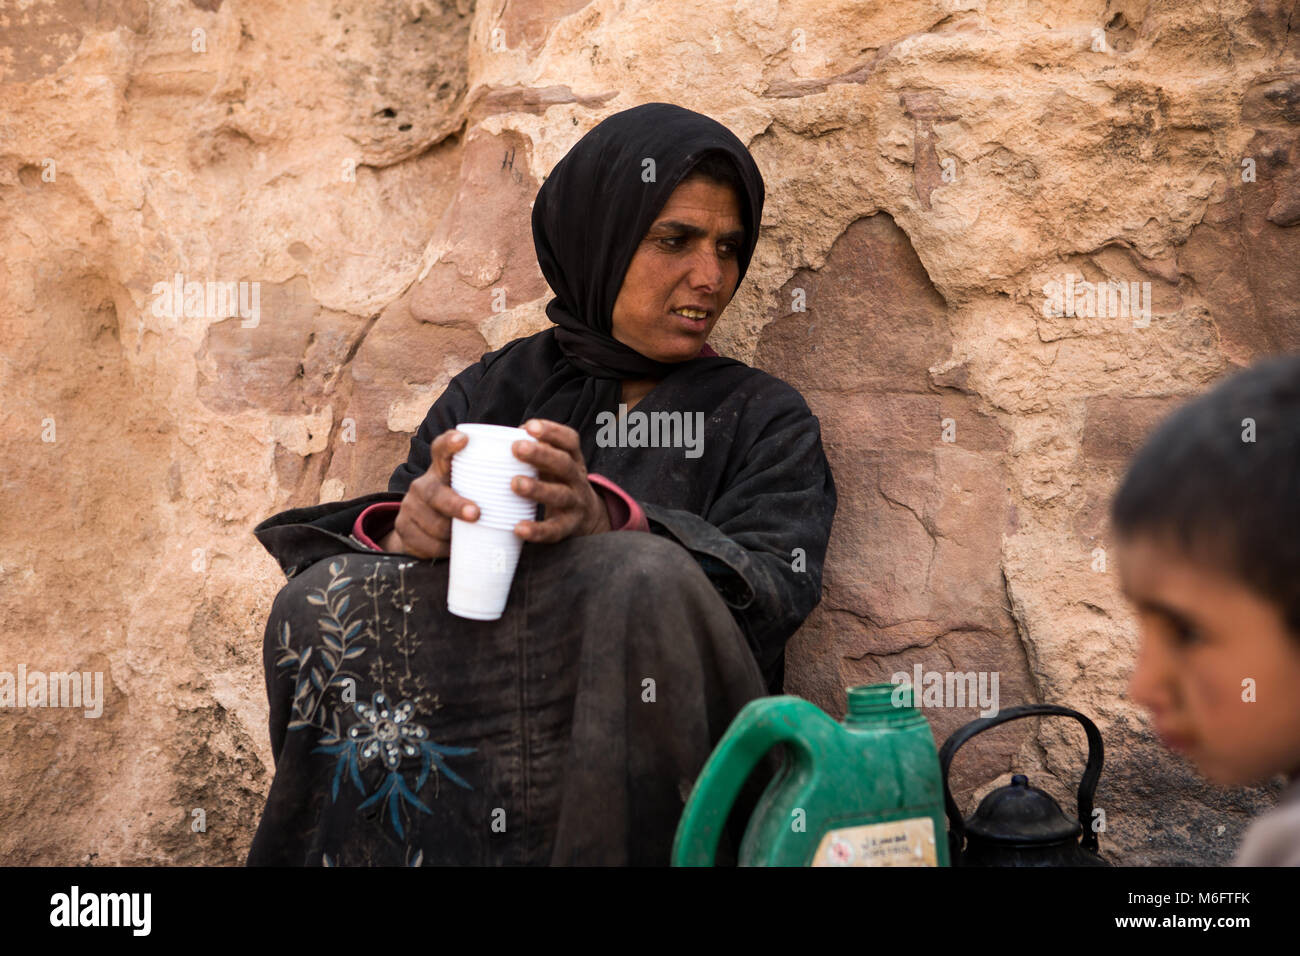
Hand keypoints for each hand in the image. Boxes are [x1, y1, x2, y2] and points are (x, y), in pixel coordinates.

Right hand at [386, 428, 481, 558]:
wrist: (421, 531)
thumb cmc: (460, 503)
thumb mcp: (469, 488)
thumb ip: (491, 479)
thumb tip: (538, 469)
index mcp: (442, 470)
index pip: (441, 449)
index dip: (450, 442)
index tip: (464, 439)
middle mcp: (423, 485)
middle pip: (434, 492)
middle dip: (455, 503)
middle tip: (476, 513)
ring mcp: (410, 507)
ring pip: (431, 522)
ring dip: (449, 532)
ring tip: (464, 537)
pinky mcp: (404, 529)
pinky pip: (424, 543)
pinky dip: (439, 549)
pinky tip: (449, 550)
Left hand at [509, 419, 610, 542]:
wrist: (587, 517)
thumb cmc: (558, 483)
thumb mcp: (554, 464)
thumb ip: (533, 452)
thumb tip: (497, 439)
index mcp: (573, 460)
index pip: (569, 441)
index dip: (552, 432)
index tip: (530, 426)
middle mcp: (577, 479)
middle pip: (564, 464)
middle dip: (541, 455)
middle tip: (517, 448)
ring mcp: (575, 503)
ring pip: (560, 495)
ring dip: (538, 489)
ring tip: (515, 483)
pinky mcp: (569, 527)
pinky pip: (554, 530)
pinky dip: (537, 530)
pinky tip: (519, 528)